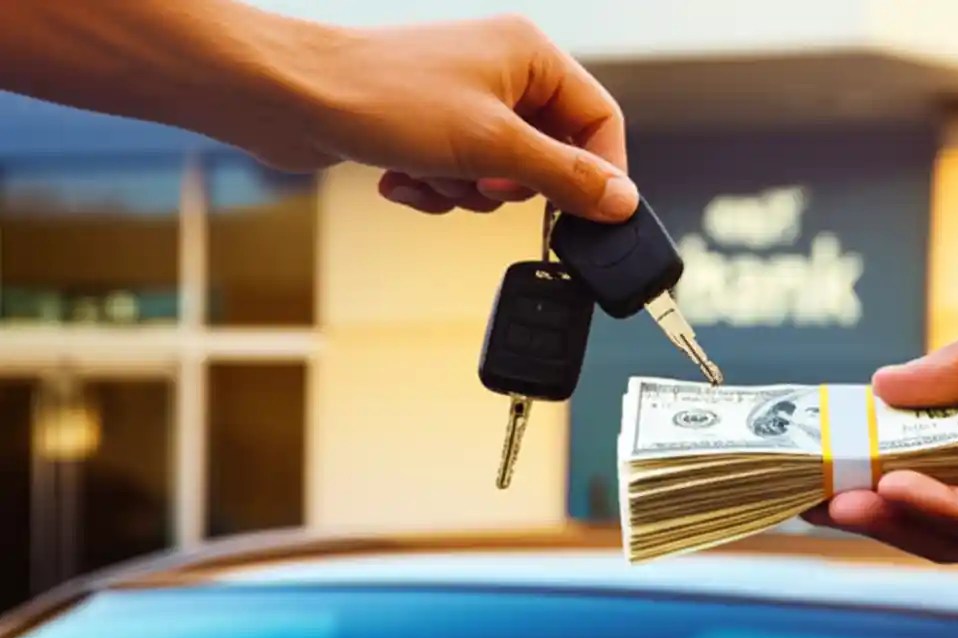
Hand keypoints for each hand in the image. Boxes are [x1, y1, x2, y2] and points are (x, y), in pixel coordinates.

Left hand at [240, 14, 636, 221]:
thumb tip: (622, 200)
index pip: (599, 119)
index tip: (587, 217)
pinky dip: (435, 187)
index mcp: (529, 54)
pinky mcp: (428, 126)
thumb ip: (565, 177)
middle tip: (480, 183)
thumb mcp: (491, 147)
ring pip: (502, 173)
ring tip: (430, 175)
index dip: (599, 172)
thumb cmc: (383, 97)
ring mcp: (463, 98)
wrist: (288, 98)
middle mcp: (501, 70)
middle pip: (549, 152)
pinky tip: (403, 178)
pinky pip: (460, 175)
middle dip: (511, 184)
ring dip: (466, 191)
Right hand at [804, 299, 957, 562]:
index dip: (868, 457)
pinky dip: (945, 512)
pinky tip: (900, 491)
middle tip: (804, 491)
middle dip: (864, 500)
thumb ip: (956, 373)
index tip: (814, 449)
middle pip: (928, 505)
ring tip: (834, 498)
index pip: (923, 458)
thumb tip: (880, 385)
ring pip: (953, 529)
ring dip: (892, 515)